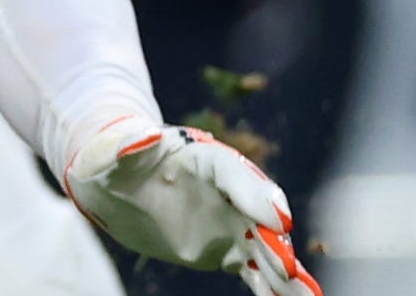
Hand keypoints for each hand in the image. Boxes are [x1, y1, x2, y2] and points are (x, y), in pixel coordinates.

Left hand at [64, 123, 318, 295]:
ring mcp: (229, 220)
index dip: (256, 194)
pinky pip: (255, 269)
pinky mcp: (227, 248)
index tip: (279, 218)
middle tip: (289, 267)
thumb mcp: (106, 154)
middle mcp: (225, 190)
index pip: (234, 172)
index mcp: (202, 157)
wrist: (111, 186)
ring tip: (310, 294)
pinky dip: (272, 287)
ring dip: (285, 272)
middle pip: (257, 213)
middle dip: (275, 240)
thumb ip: (124, 146)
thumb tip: (144, 136)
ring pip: (264, 246)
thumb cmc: (107, 161)